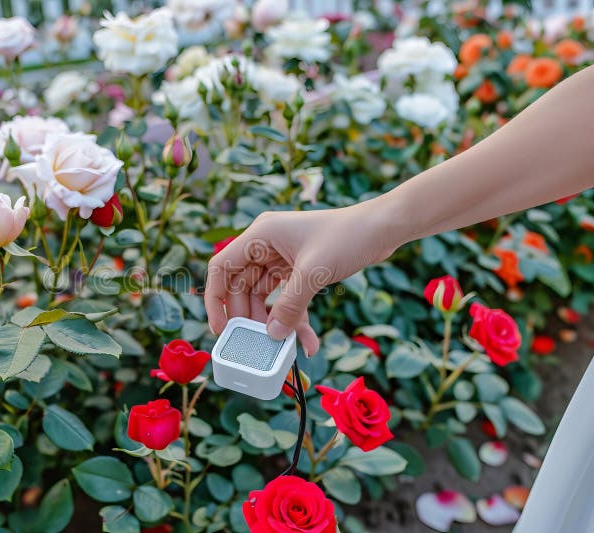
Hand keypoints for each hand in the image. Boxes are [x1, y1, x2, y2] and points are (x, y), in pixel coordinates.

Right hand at [205, 201, 400, 354]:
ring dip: (275, 322)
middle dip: (250, 318)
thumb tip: (272, 335)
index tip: (221, 329)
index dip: (215, 300)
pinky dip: (294, 318)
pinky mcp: (297, 268)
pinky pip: (286, 298)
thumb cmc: (347, 237)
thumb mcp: (314, 273)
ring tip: (288, 346)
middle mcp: (265, 245)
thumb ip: (289, 306)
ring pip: (264, 297)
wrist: (382, 228)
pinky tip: (307, 340)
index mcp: (260, 235)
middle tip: (257, 345)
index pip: (221, 268)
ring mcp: (280, 257)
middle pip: (241, 288)